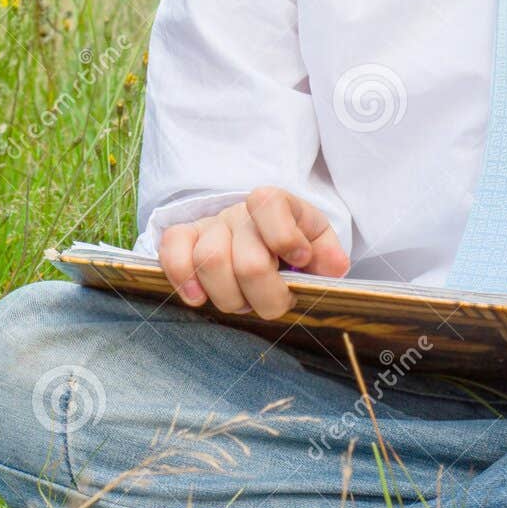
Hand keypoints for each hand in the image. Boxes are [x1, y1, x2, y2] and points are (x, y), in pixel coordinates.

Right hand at [158, 186, 349, 319]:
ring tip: (243, 302)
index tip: (301, 258)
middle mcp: (239, 212)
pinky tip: (199, 298)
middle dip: (266, 295)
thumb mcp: (316, 241)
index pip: (269, 204)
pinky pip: (172, 252)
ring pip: (211, 262)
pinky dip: (184, 279)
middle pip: (248, 260)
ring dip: (231, 297)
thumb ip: (328, 254)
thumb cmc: (290, 242)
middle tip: (274, 303)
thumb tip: (335, 267)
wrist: (257, 235)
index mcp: (274, 204)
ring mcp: (208, 225)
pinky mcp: (182, 239)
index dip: (284, 237)